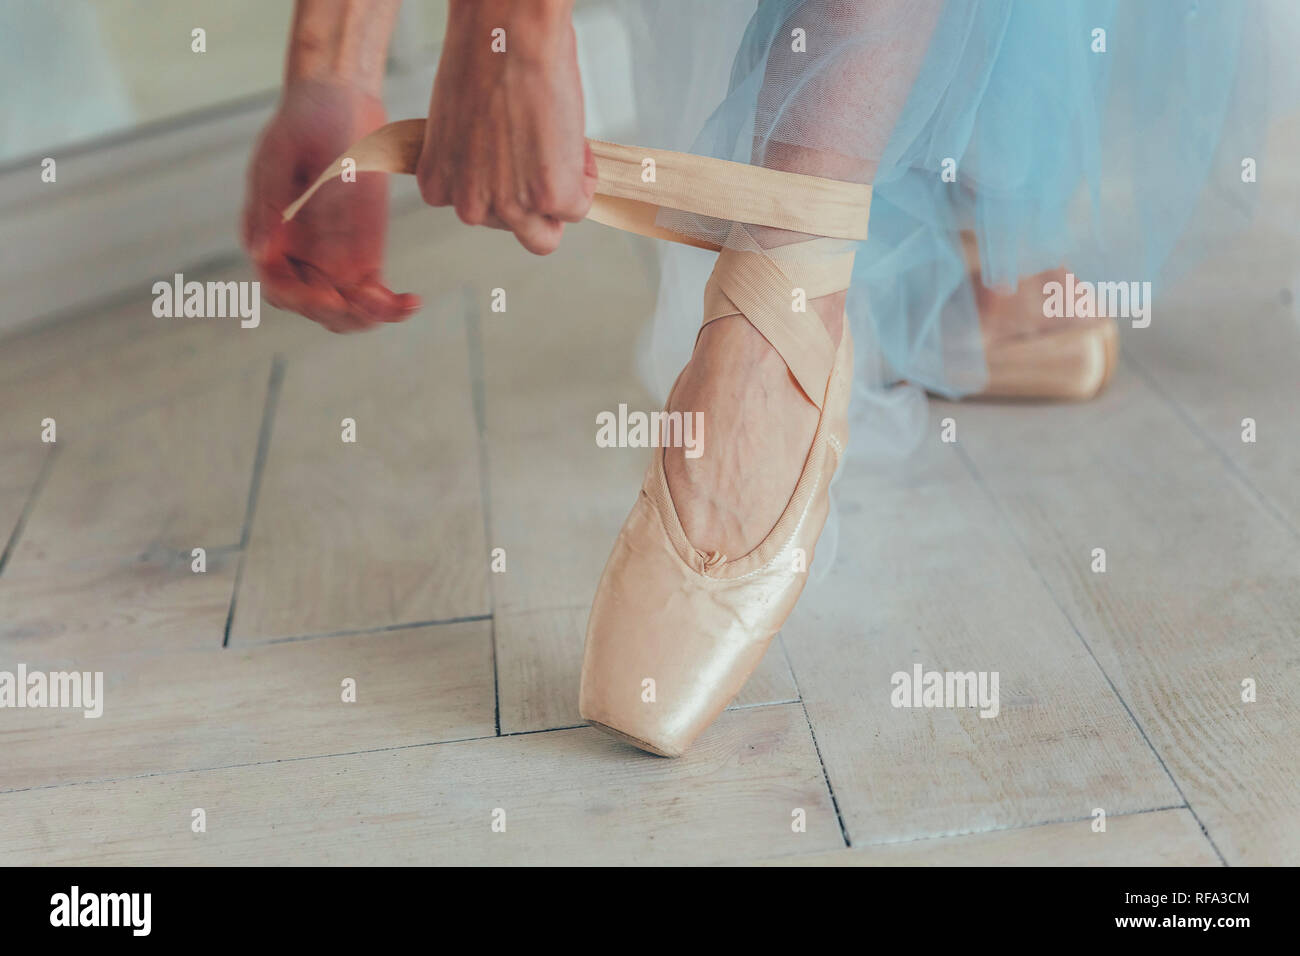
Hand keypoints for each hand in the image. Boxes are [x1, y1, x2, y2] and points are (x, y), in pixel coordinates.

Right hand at [242, 79, 419, 332]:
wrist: (341, 99)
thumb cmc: (304, 120)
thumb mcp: (280, 156)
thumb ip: (268, 204)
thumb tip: (259, 250)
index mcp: (271, 237)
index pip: (280, 289)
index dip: (304, 302)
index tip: (333, 298)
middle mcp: (299, 255)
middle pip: (316, 308)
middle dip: (344, 314)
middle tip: (372, 303)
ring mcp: (331, 257)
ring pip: (346, 309)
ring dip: (370, 317)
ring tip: (397, 305)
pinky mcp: (363, 253)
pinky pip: (374, 294)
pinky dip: (391, 306)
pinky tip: (412, 303)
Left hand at [416, 0, 596, 254]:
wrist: (509, 35)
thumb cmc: (485, 58)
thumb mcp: (460, 122)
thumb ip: (475, 158)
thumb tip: (505, 168)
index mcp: (439, 185)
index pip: (478, 211)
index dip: (505, 182)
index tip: (514, 149)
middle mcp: (468, 205)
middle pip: (512, 227)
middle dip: (532, 198)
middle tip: (542, 153)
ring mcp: (509, 207)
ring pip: (546, 234)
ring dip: (559, 194)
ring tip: (557, 144)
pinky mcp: (550, 199)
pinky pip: (578, 207)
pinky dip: (584, 178)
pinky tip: (572, 140)